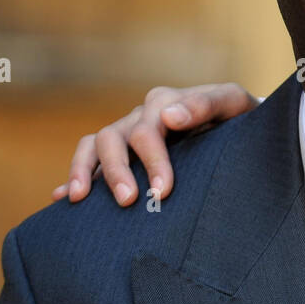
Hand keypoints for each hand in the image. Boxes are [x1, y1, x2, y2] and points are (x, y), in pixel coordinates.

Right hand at [50, 83, 257, 205]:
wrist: (241, 127)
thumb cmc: (241, 118)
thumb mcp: (234, 105)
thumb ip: (207, 104)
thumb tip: (170, 117)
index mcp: (167, 102)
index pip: (150, 129)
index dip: (153, 160)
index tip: (162, 190)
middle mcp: (142, 116)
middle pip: (115, 137)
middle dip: (118, 171)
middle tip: (131, 201)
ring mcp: (128, 132)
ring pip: (94, 144)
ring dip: (86, 171)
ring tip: (82, 200)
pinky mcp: (122, 151)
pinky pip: (87, 158)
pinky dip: (74, 176)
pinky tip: (63, 198)